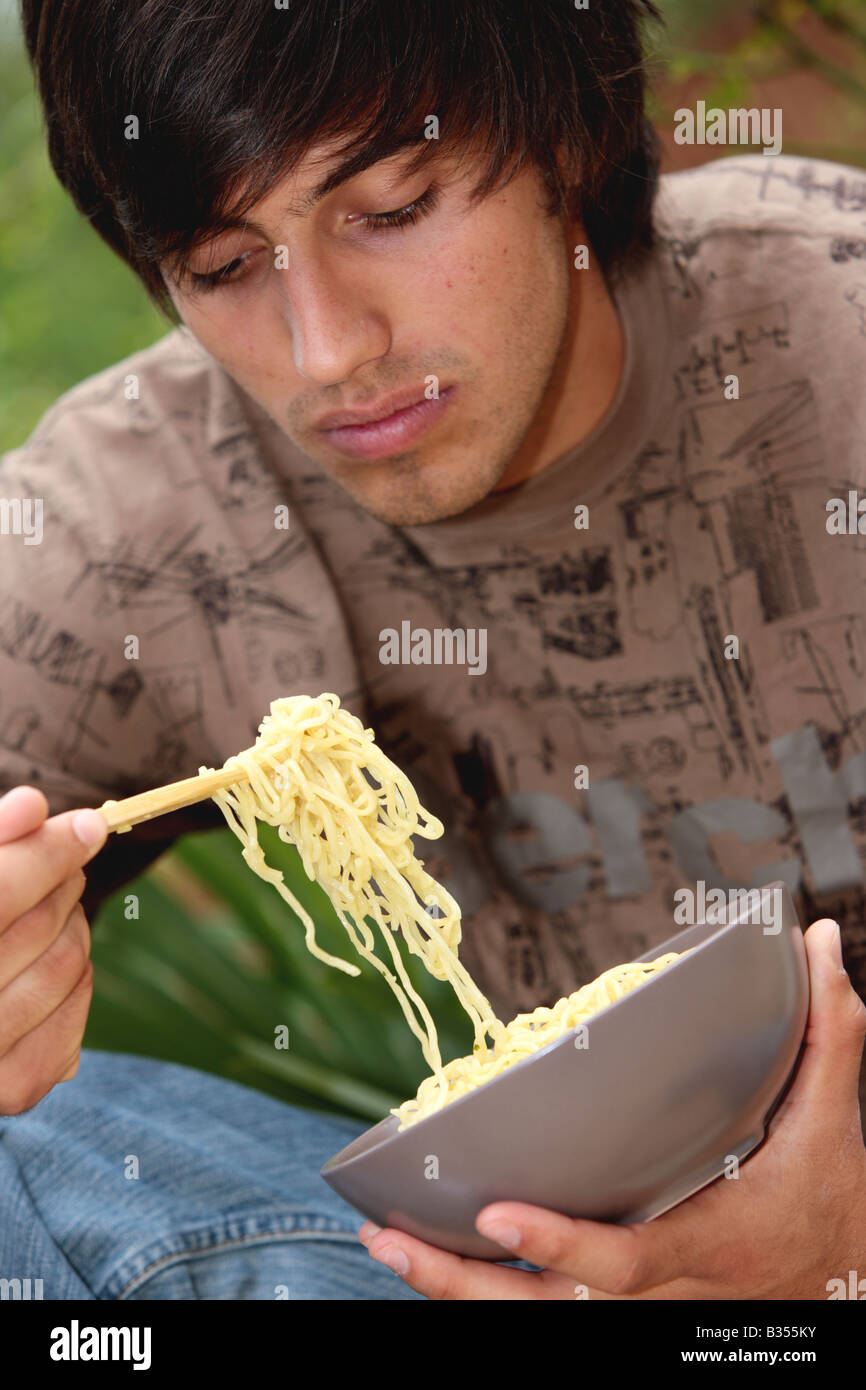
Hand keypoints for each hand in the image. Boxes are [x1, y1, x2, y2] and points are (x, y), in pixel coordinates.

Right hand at [0, 785, 107, 1113]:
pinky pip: (76, 1013)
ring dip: (75, 925)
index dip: (48, 852)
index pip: (1, 893)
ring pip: (66, 965)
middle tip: (64, 863)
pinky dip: (79, 978)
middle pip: (39, 926)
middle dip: (63, 881)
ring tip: (54, 911)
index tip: (90, 824)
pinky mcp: (12, 1090)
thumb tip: (33, 804)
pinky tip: (55, 961)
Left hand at [360, 919, 865, 1298]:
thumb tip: (822, 941)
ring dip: (455, 1289)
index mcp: (706, 1242)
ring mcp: (638, 1306)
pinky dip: (480, 1290)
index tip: (496, 1211)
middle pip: (552, 1307)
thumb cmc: (830, 1196)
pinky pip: (543, 1309)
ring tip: (386, 1242)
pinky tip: (428, 1252)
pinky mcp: (621, 1304)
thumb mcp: (834, 1117)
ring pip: (535, 1319)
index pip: (625, 1258)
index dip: (562, 1241)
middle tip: (393, 1239)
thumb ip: (832, 1032)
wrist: (847, 1280)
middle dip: (466, 1283)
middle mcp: (662, 1289)